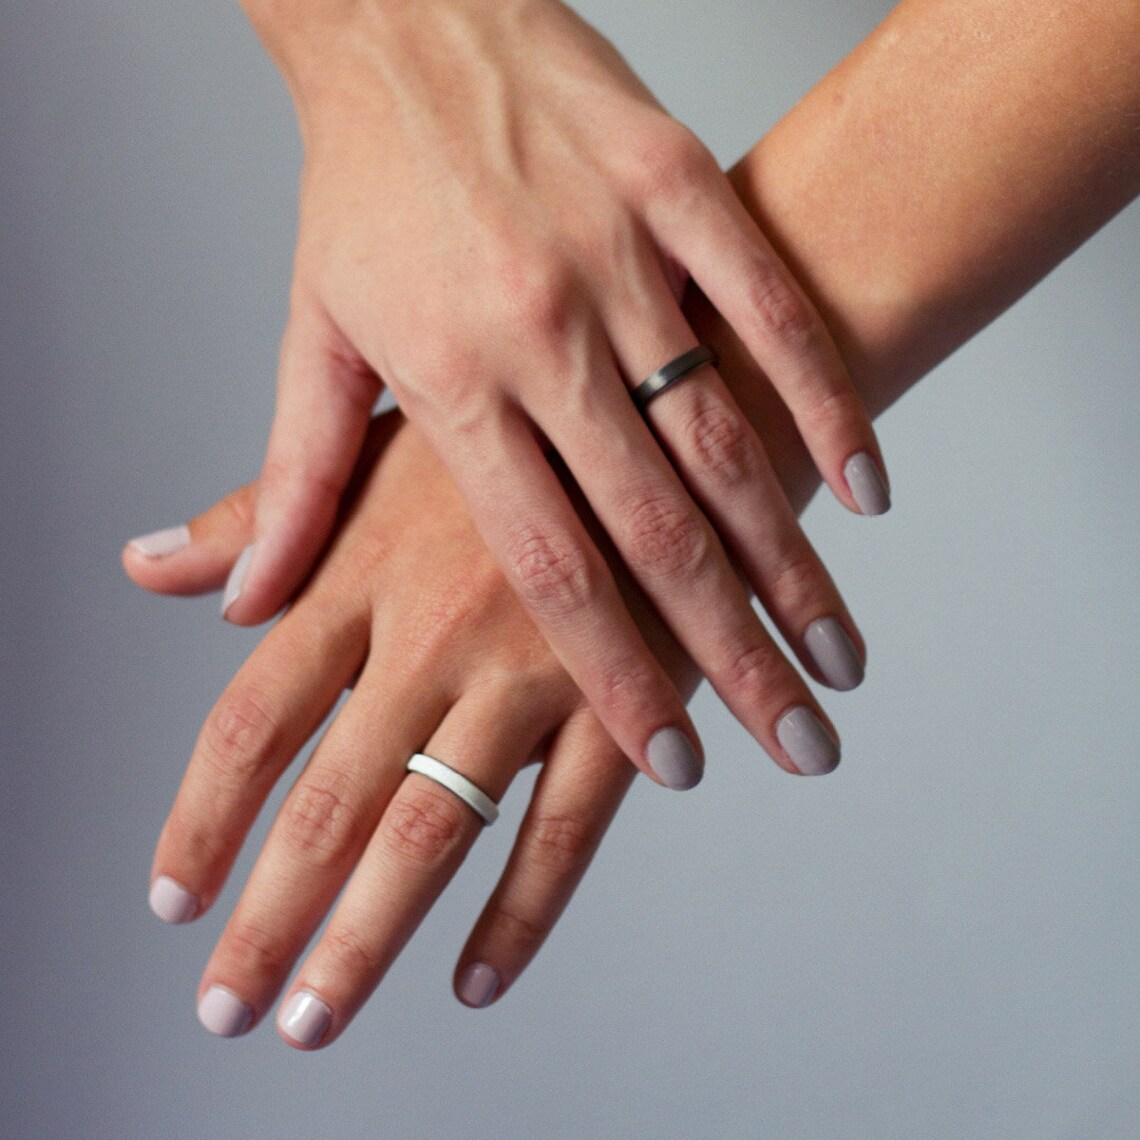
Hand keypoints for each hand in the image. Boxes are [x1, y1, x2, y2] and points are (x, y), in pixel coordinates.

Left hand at [128, 417, 702, 1045]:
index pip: (254, 719)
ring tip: (314, 1021)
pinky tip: (477, 976)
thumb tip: (146, 564)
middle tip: (228, 1010)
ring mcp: (532, 665)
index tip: (171, 901)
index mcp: (365, 564)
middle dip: (270, 918)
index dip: (203, 819)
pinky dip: (522, 910)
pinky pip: (568, 826)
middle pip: (330, 802)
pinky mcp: (624, 694)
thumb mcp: (379, 435)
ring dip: (369, 940)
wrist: (686, 383)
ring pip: (434, 830)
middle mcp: (434, 628)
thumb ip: (263, 515)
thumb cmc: (523, 409)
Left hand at [220, 0, 883, 781]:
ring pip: (721, 438)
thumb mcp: (313, 339)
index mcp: (450, 382)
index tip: (670, 758)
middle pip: (652, 528)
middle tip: (795, 741)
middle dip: (729, 652)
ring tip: (839, 654)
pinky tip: (867, 489)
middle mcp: (541, 333)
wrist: (409, 19)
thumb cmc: (364, 188)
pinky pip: (766, 311)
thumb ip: (292, 484)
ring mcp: (620, 260)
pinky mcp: (678, 191)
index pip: (547, 562)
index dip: (611, 672)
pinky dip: (822, 401)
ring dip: (791, 559)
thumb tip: (244, 606)